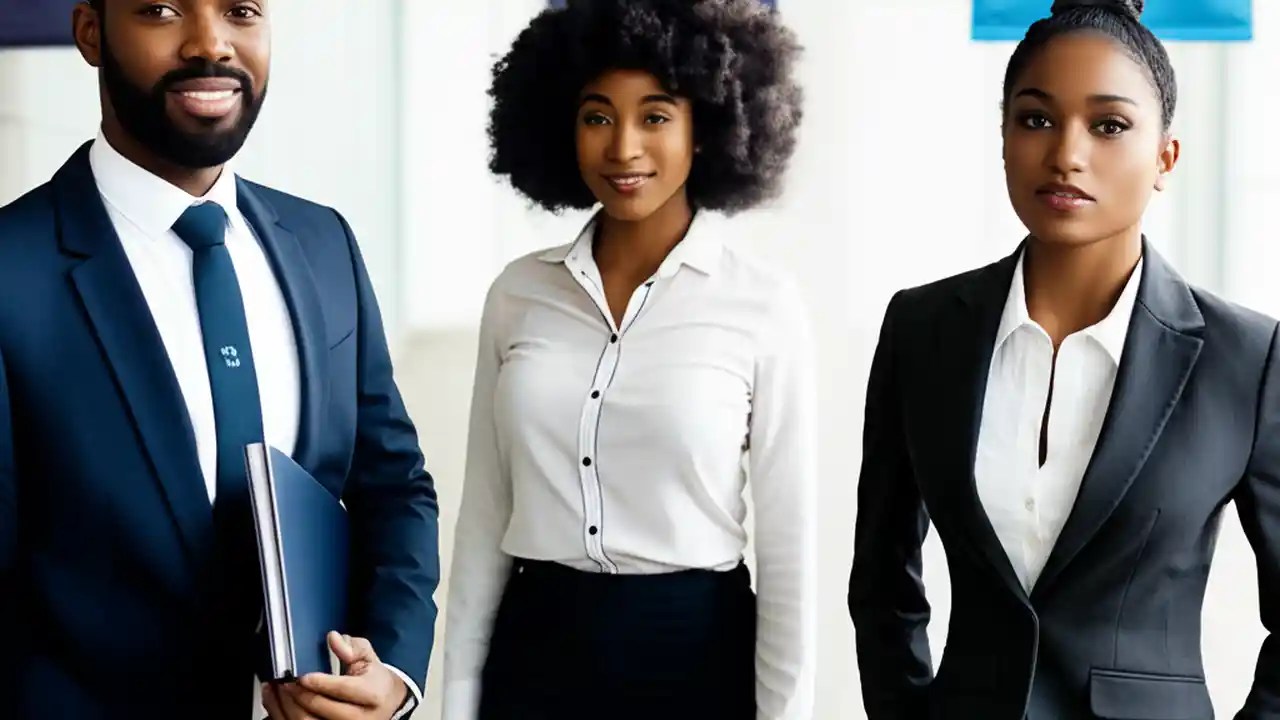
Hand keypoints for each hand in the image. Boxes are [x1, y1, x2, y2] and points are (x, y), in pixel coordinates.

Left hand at [265, 632, 409, 719]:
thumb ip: (352, 646)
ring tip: (276, 690)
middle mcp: (361, 718)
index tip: (302, 676)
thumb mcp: (368, 658)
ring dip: (286, 706)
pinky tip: (277, 703)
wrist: (386, 703)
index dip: (319, 682)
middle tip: (284, 680)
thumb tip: (333, 639)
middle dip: (298, 694)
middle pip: (321, 709)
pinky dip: (284, 716)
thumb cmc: (374, 681)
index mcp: (373, 694)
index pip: (342, 689)